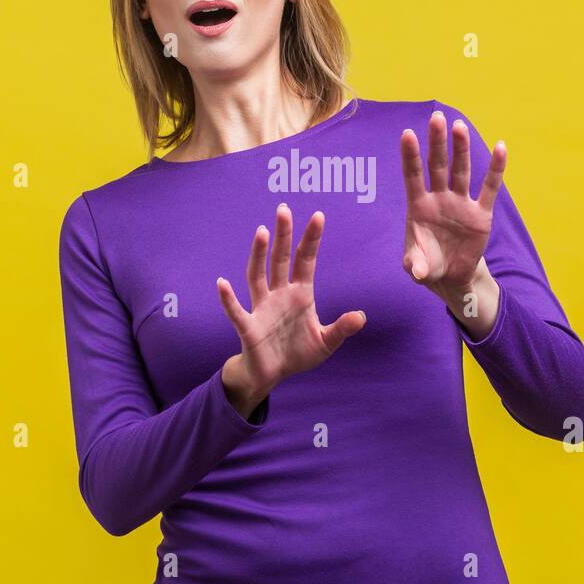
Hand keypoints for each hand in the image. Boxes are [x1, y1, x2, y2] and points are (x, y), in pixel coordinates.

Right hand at [217, 203, 366, 401]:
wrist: (272, 375)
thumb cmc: (297, 354)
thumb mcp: (326, 343)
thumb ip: (341, 329)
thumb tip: (361, 316)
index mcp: (300, 294)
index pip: (306, 261)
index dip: (311, 239)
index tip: (318, 215)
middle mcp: (279, 295)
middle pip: (280, 259)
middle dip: (283, 235)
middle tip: (283, 209)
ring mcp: (262, 308)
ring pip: (257, 276)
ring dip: (258, 254)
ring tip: (261, 232)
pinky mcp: (248, 327)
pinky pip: (237, 311)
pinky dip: (228, 298)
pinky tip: (222, 283)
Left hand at [400, 109, 505, 302]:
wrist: (451, 276)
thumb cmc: (428, 265)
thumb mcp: (418, 268)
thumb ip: (415, 265)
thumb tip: (417, 272)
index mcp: (418, 206)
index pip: (413, 175)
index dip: (411, 155)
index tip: (407, 133)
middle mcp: (439, 198)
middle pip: (438, 165)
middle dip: (437, 142)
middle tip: (437, 117)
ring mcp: (461, 203)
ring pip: (461, 171)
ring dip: (461, 148)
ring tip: (459, 126)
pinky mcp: (481, 213)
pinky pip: (490, 188)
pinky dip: (495, 169)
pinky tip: (500, 148)